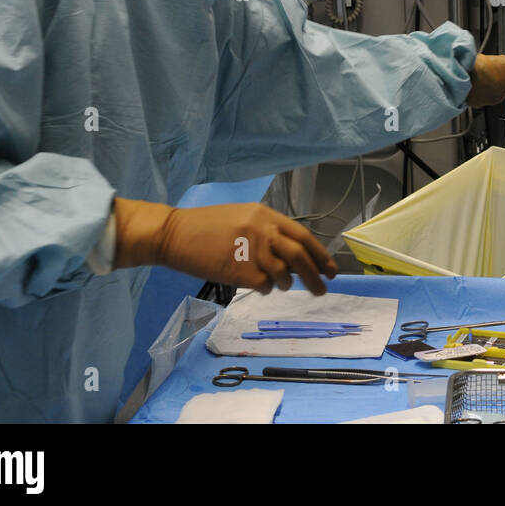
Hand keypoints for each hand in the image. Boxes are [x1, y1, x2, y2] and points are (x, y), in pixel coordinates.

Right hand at [113, 198, 337, 293]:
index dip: (320, 254)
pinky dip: (264, 288)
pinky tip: (254, 284)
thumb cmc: (206, 227)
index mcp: (265, 215)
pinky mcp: (238, 269)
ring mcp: (250, 249)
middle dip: (315, 276)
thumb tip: (295, 254)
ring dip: (285, 283)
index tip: (331, 269)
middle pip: (299, 256)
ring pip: (283, 274)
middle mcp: (262, 230)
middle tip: (322, 290)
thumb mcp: (242, 217)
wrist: (173, 233)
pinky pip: (263, 285)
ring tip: (277, 283)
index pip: (303, 236)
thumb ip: (268, 231)